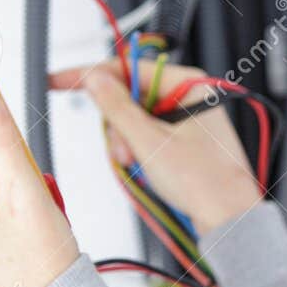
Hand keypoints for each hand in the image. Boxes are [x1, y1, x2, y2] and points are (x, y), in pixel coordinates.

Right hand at [48, 57, 264, 232]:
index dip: (88, 75)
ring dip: (127, 142)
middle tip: (123, 152)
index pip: (127, 68)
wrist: (228, 218)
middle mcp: (189, 96)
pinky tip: (143, 167)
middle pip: (129, 96)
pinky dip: (138, 150)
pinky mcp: (184, 138)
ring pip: (135, 118)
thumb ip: (117, 107)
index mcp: (188, 84)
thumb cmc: (203, 181)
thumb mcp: (148, 141)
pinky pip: (148, 134)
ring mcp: (187, 118)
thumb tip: (95, 80)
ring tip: (136, 164)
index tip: (57, 80)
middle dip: (118, 126)